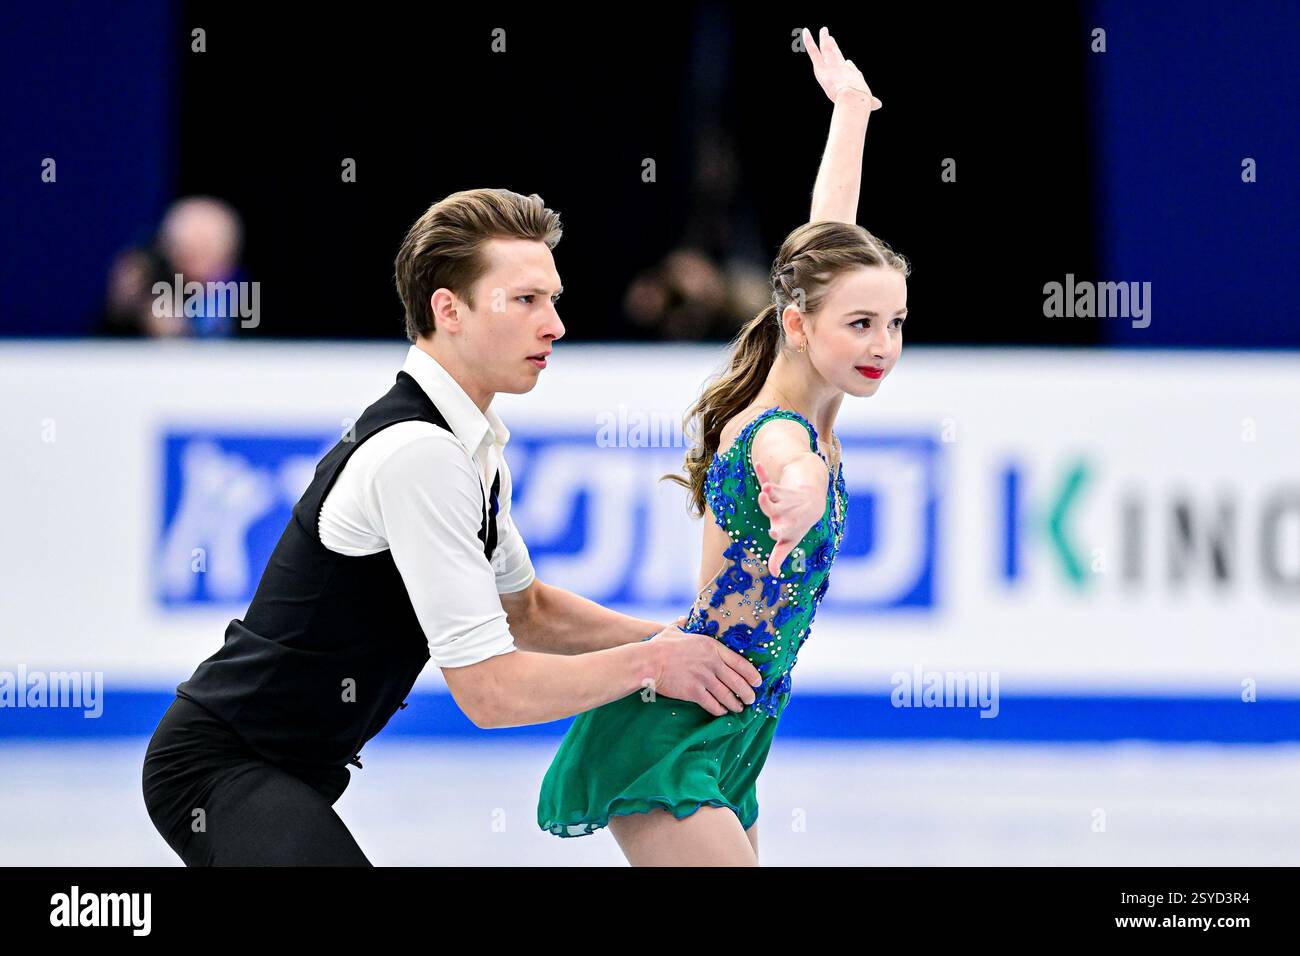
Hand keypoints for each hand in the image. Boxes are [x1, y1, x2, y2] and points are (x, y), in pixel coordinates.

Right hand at [648, 625, 761, 716]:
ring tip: (739, 709)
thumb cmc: (660, 645)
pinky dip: (720, 710)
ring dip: (735, 704)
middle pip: (737, 682)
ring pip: (727, 696)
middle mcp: (712, 663)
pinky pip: (713, 705)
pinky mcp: (694, 692)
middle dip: (747, 693)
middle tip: (751, 699)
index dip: (752, 674)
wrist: (648, 661)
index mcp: (712, 647)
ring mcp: (704, 678)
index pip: (740, 662)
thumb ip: (684, 624)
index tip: (758, 682)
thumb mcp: (675, 630)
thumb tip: (684, 617)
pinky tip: (722, 712)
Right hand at [755, 459, 825, 575]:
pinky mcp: (779, 488)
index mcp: (786, 527)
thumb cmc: (797, 526)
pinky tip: (758, 464)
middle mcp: (785, 512)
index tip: (773, 532)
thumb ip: (779, 555)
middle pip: (773, 509)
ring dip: (769, 488)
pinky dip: (763, 473)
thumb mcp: (790, 541)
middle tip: (763, 497)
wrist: (813, 502)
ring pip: (774, 493)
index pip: (782, 530)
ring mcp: (782, 499)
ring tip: (766, 485)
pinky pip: (769, 479)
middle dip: (767, 504)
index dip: (778, 532)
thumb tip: (774, 573)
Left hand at [802, 26, 881, 109]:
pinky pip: (813, 51)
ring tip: (823, 30)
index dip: (848, 65)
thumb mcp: (869, 101)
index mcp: (854, 74)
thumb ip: (872, 102)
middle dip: (834, 47)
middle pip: (837, 55)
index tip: (848, 62)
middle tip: (830, 39)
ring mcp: (832, 64)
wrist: (852, 96)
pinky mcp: (821, 67)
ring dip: (824, 39)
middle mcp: (843, 67)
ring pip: (827, 49)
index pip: (849, 67)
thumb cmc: (860, 100)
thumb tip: (878, 104)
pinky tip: (805, 32)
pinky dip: (808, 41)